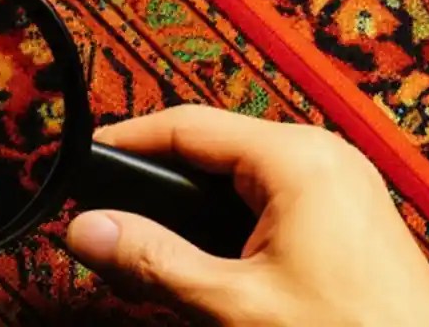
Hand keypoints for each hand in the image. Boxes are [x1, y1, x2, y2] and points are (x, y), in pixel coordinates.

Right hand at [66, 106, 428, 325]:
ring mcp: (340, 184)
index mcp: (297, 157)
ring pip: (238, 176)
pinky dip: (228, 224)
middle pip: (211, 147)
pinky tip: (205, 263)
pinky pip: (269, 199)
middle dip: (157, 181)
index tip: (81, 161)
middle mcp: (322, 155)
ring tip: (148, 245)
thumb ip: (154, 262)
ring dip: (191, 207)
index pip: (186, 125)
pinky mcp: (347, 217)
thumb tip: (87, 229)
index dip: (127, 140)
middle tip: (107, 213)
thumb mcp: (235, 304)